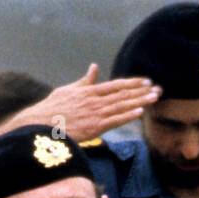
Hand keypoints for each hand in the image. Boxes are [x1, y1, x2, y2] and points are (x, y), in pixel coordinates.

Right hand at [13, 65, 160, 142]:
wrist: (41, 125)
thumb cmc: (52, 109)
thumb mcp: (68, 90)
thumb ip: (84, 81)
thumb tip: (93, 68)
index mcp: (89, 91)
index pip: (116, 86)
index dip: (133, 83)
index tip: (146, 81)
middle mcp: (94, 100)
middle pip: (123, 94)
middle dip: (142, 91)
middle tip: (158, 89)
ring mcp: (95, 113)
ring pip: (122, 105)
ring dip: (140, 101)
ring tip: (154, 98)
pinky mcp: (93, 127)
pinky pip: (114, 120)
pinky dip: (127, 115)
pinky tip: (140, 111)